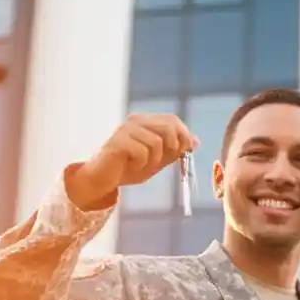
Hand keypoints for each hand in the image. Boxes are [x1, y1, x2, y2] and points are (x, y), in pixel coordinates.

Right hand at [68, 112, 199, 209]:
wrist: (103, 179)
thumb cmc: (129, 167)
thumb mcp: (158, 159)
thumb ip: (175, 149)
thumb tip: (195, 141)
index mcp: (146, 121)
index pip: (172, 120)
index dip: (183, 135)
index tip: (184, 151)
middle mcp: (135, 121)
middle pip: (168, 127)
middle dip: (172, 148)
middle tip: (162, 161)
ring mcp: (125, 130)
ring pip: (156, 142)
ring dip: (154, 160)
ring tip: (141, 166)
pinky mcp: (117, 142)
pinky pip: (142, 152)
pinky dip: (141, 164)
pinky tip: (130, 166)